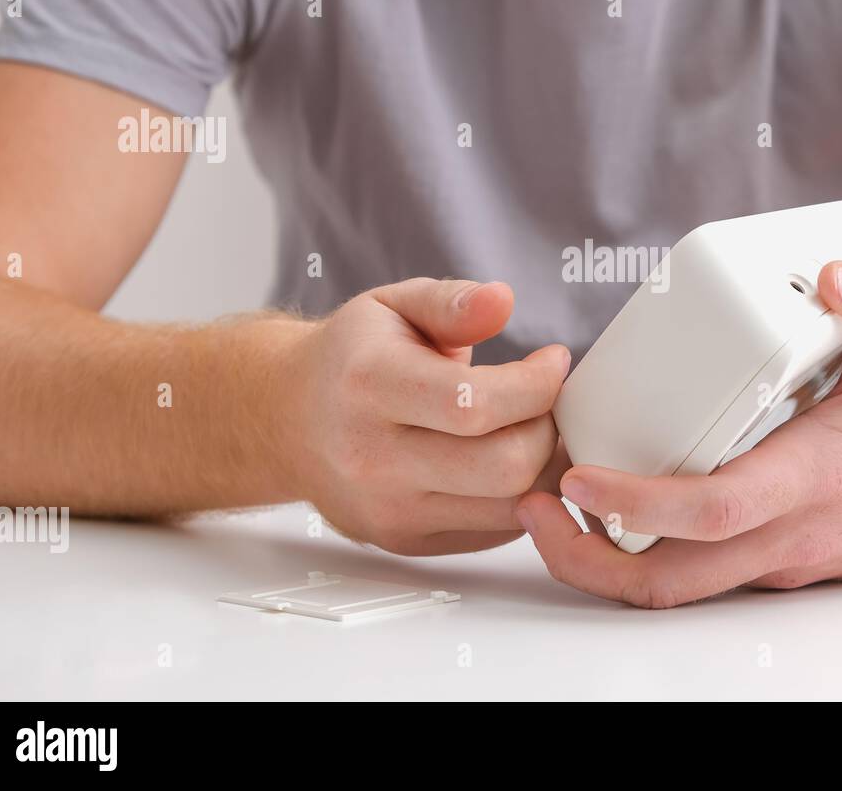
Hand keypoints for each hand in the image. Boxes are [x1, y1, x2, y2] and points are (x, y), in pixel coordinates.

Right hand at [284, 278, 570, 554]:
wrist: (288, 420)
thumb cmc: (352, 358)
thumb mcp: (394, 305)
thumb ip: (452, 302)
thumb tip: (502, 300)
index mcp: (369, 385)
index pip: (474, 404)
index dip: (535, 385)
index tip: (553, 362)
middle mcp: (373, 458)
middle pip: (503, 467)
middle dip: (548, 429)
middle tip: (548, 401)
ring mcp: (389, 510)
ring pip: (509, 508)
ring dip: (544, 468)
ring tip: (534, 428)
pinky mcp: (406, 541)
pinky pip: (494, 531)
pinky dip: (521, 497)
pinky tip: (508, 458)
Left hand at [517, 261, 841, 606]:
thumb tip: (834, 272)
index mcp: (815, 478)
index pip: (716, 511)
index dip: (639, 503)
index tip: (577, 479)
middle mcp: (788, 531)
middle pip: (671, 579)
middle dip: (586, 559)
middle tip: (533, 504)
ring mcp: (775, 555)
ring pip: (676, 585)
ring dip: (603, 558)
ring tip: (555, 502)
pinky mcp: (767, 559)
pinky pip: (694, 568)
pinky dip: (642, 547)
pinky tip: (613, 499)